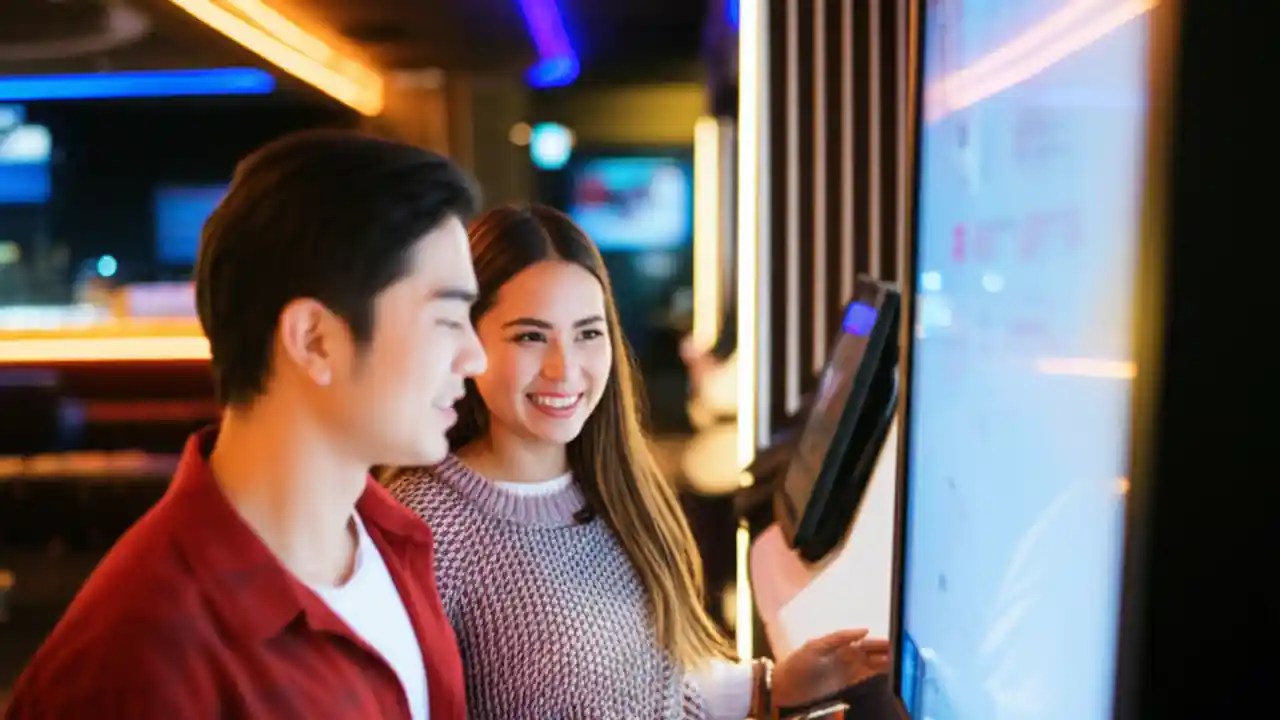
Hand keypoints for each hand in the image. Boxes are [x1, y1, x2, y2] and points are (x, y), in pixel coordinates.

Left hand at [770, 628, 891, 709]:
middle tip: (905, 654)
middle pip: (872, 654)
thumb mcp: (816, 647)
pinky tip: (889, 675)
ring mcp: (846, 669)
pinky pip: (865, 677)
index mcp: (840, 644)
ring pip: (872, 665)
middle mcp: (846, 655)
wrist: (784, 687)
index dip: (880, 643)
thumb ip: (839, 638)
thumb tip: (864, 630)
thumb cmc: (797, 664)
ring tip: (902, 664)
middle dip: (887, 653)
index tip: (896, 642)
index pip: (865, 642)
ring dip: (886, 664)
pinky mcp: (845, 683)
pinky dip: (878, 675)